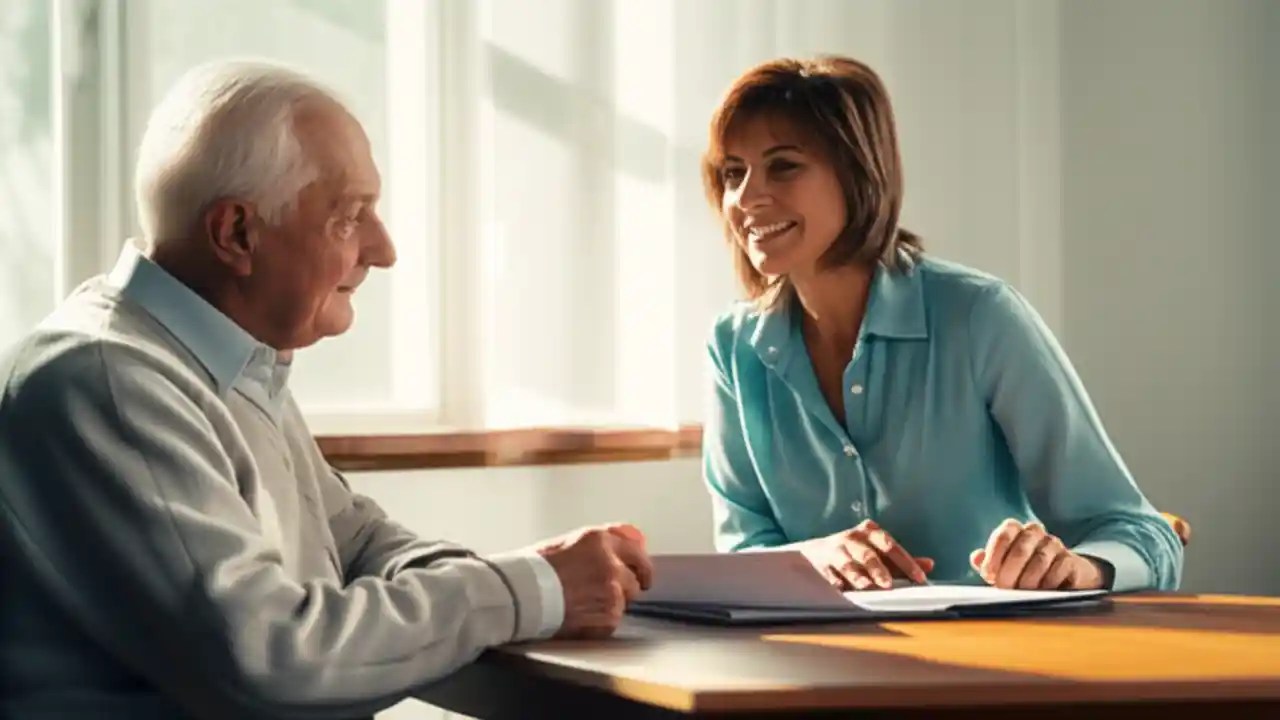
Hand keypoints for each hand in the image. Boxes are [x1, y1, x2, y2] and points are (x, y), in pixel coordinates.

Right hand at [534, 523, 652, 638]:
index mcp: (600, 540)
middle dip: (624, 588)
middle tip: (603, 595)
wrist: (522, 596)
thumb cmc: (534, 570)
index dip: (641, 565)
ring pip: (625, 602)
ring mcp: (613, 591)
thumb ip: (599, 544)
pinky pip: (612, 621)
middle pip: (636, 579)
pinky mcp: (609, 616)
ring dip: (610, 605)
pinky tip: (580, 616)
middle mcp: (611, 563)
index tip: (642, 574)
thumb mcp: (566, 543)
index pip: (637, 550)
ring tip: (583, 605)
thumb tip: (625, 539)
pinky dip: (600, 622)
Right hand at [799, 520, 933, 590]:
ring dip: (857, 575)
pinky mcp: (822, 563)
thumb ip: (903, 561)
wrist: (818, 551)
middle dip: (878, 569)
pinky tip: (842, 589)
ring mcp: (835, 550)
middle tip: (887, 584)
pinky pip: (830, 573)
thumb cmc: (856, 553)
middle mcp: (852, 538)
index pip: (891, 546)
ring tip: (866, 586)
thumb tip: (930, 565)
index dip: (906, 563)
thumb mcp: (880, 552)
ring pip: (847, 563)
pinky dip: (836, 581)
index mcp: (870, 532)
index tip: (919, 578)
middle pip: (868, 554)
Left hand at [970, 519, 1104, 589]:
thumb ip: (987, 562)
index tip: (989, 575)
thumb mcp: (1001, 565)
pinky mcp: (1071, 560)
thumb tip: (976, 558)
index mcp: (1015, 530)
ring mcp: (1054, 544)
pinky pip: (1058, 570)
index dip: (994, 556)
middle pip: (1020, 550)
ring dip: (1027, 581)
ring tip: (1021, 593)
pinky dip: (1047, 584)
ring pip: (1039, 561)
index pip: (1003, 535)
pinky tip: (1041, 593)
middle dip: (1009, 572)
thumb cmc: (1023, 570)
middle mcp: (1034, 532)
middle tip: (1003, 588)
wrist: (1063, 575)